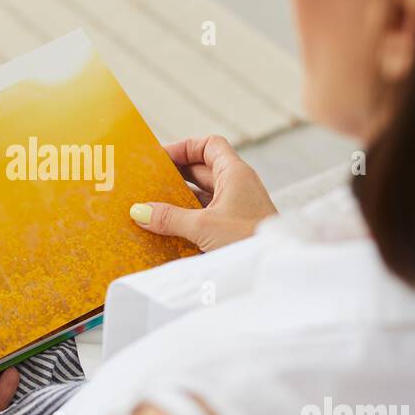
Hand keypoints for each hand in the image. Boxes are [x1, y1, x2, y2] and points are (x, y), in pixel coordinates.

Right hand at [130, 135, 276, 251]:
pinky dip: (188, 218)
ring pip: (203, 195)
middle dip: (176, 175)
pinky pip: (206, 215)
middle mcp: (237, 186)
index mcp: (235, 173)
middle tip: (149, 182)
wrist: (274, 269)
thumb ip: (170, 217)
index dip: (185, 147)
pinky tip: (169, 228)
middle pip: (202, 170)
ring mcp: (237, 207)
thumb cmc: (249, 241)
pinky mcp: (234, 227)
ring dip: (180, 199)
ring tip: (153, 206)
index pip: (209, 145)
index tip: (161, 158)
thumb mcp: (203, 226)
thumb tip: (140, 211)